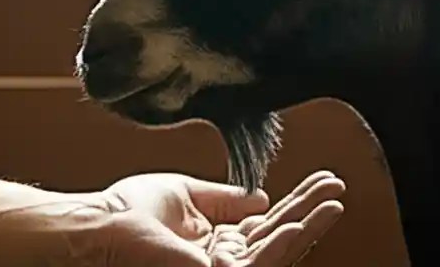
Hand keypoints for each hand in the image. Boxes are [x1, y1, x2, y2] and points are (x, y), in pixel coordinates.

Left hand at [89, 170, 344, 265]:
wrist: (101, 227)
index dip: (294, 201)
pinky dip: (289, 241)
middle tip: (338, 188)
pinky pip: (265, 261)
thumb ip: (225, 198)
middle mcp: (225, 260)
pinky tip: (305, 220)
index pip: (265, 222)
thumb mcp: (185, 194)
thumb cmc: (127, 213)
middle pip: (279, 236)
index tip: (321, 179)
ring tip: (336, 203)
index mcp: (215, 241)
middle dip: (310, 212)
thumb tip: (263, 197)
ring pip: (279, 252)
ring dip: (310, 226)